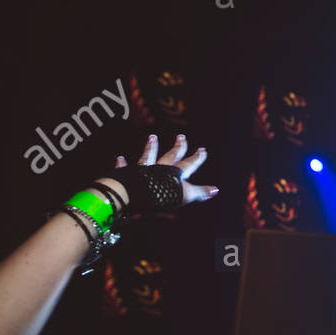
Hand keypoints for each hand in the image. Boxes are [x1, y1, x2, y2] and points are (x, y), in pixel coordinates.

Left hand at [98, 134, 219, 208]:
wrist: (133, 194)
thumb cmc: (158, 196)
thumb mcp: (183, 196)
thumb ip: (198, 192)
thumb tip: (215, 189)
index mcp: (173, 174)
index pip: (188, 165)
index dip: (196, 158)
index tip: (202, 150)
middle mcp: (159, 168)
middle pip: (170, 156)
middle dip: (178, 147)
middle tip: (181, 137)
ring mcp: (142, 170)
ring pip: (148, 156)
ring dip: (151, 147)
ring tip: (152, 137)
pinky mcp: (127, 176)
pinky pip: (125, 168)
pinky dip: (122, 164)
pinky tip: (120, 158)